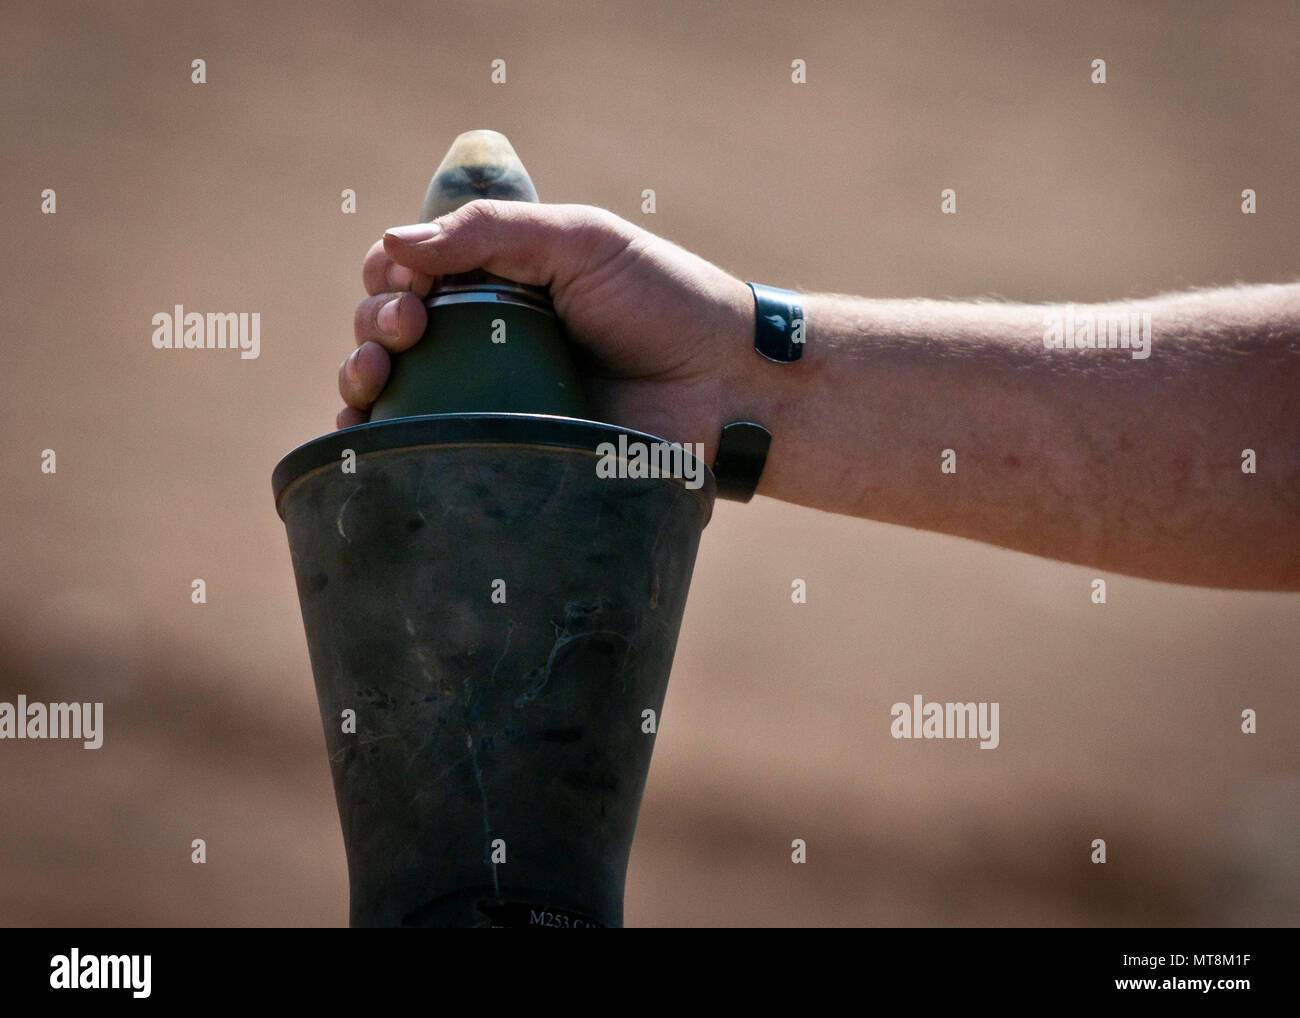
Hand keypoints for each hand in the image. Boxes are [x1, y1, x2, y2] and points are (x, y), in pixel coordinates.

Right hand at [339, 199, 755, 457]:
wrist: (726, 387)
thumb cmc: (665, 302)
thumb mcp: (581, 240)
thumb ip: (491, 231)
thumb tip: (393, 242)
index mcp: (503, 278)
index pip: (413, 269)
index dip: (389, 272)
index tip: (407, 283)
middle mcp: (488, 336)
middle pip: (390, 327)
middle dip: (373, 322)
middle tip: (404, 327)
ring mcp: (494, 398)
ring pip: (396, 390)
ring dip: (360, 376)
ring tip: (374, 376)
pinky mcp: (508, 451)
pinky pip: (431, 449)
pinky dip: (383, 443)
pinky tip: (366, 436)